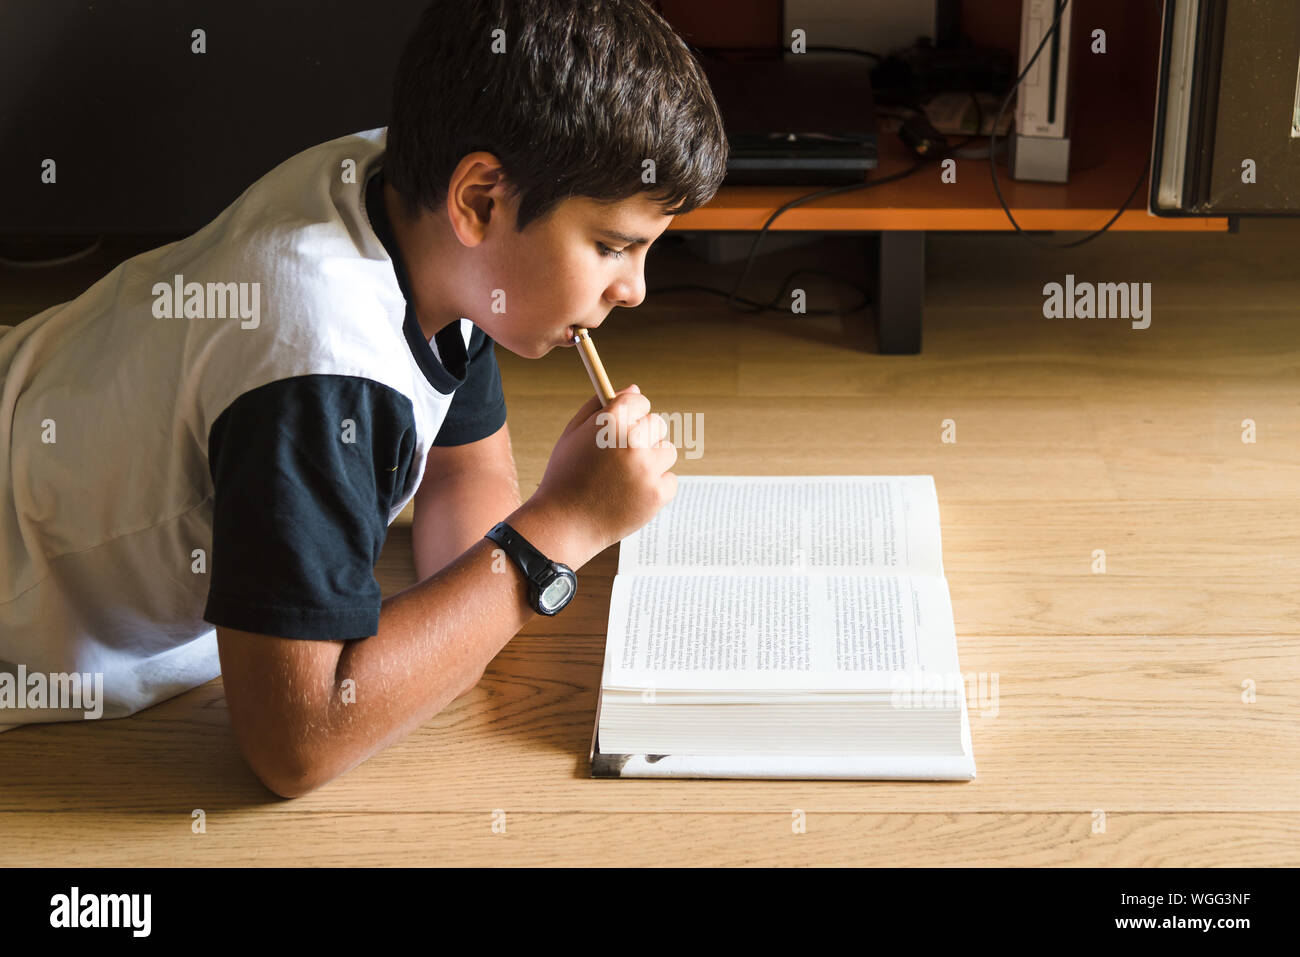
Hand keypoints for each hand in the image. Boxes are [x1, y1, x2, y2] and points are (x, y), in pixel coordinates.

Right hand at [526, 385, 676, 565]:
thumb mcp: (572, 434)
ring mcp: (647, 469)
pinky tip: (632, 493)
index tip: (624, 425)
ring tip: (625, 476)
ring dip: (652, 460)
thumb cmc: (565, 476)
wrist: (564, 523)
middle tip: (622, 455)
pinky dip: (656, 486)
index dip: (631, 414)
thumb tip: (635, 388)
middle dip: (643, 436)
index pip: (639, 401)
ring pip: (667, 451)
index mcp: (610, 421)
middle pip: (657, 424)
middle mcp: (632, 441)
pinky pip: (670, 479)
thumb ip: (600, 406)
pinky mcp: (658, 494)